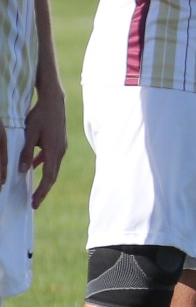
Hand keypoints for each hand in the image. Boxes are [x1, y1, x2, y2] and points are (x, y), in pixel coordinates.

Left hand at [14, 90, 66, 207]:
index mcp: (54, 151)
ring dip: (44, 180)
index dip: (41, 191)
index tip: (34, 203)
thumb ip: (26, 153)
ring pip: (53, 168)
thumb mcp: (30, 134)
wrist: (54, 102)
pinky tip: (33, 167)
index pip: (48, 177)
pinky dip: (44, 166)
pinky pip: (52, 159)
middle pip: (52, 176)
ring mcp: (61, 147)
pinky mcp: (59, 143)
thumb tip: (22, 171)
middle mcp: (60, 152)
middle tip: (34, 203)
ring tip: (35, 190)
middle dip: (43, 191)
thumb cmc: (40, 116)